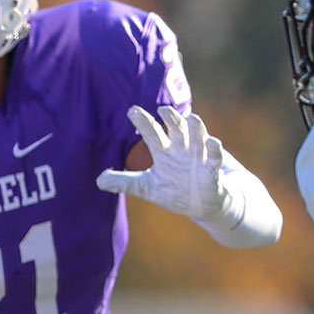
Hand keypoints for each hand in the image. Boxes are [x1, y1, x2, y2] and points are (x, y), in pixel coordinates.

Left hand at [95, 105, 230, 222]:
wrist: (202, 204)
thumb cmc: (174, 190)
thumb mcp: (145, 188)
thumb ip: (124, 182)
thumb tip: (98, 180)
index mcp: (164, 152)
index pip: (151, 134)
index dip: (143, 122)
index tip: (131, 111)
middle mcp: (182, 149)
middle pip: (176, 129)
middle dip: (171, 119)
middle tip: (162, 109)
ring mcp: (199, 157)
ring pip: (198, 137)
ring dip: (195, 128)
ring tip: (191, 118)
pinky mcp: (213, 169)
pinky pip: (215, 157)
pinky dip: (214, 149)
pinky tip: (212, 142)